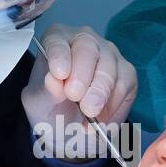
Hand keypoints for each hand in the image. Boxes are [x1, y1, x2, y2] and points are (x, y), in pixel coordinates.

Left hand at [21, 23, 137, 133]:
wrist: (69, 126)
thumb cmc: (51, 107)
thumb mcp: (39, 104)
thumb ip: (45, 91)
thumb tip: (53, 80)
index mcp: (56, 40)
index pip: (57, 40)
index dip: (59, 55)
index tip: (59, 73)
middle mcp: (85, 41)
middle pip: (88, 49)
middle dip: (82, 75)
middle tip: (75, 97)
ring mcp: (108, 54)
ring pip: (109, 68)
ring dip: (100, 93)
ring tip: (89, 114)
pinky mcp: (126, 72)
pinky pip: (124, 84)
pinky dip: (113, 105)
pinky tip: (100, 118)